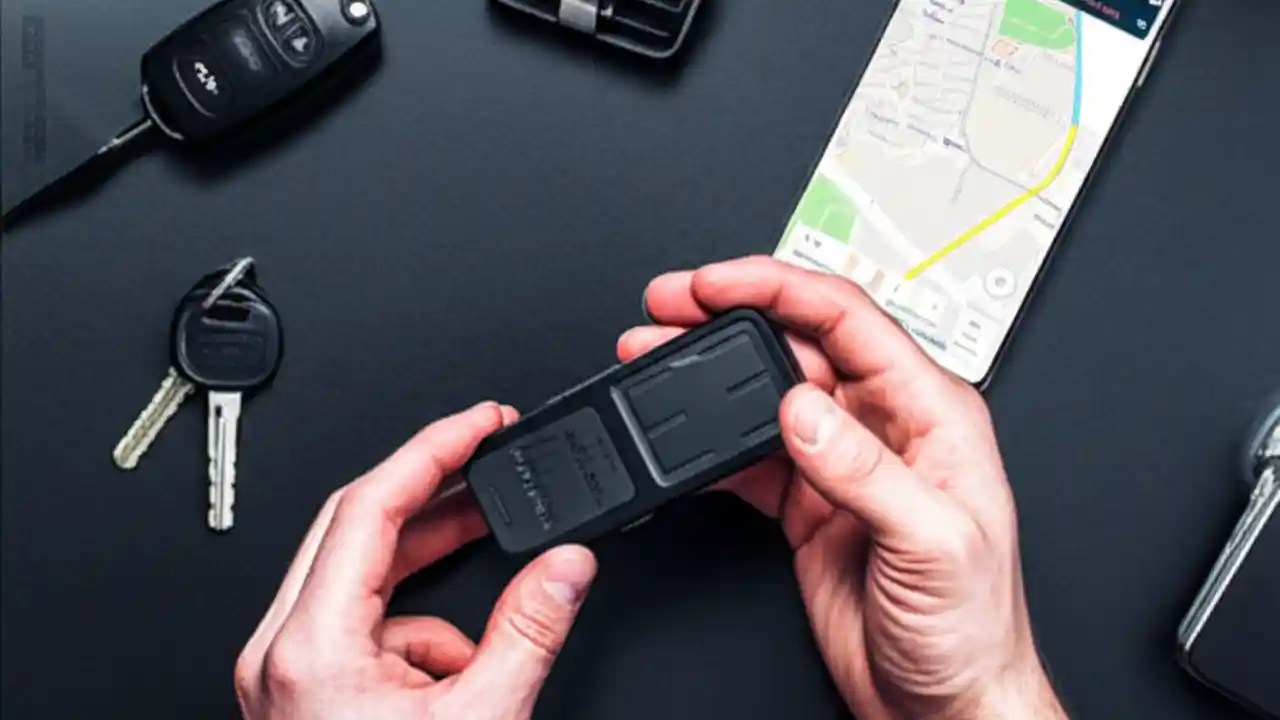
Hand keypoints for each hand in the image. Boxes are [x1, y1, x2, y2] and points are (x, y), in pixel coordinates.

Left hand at [235, 402, 597, 719]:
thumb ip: (530, 631)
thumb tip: (566, 566)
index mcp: (310, 648)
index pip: (370, 505)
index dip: (433, 448)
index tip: (479, 421)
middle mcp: (282, 652)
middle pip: (357, 527)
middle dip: (433, 493)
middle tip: (489, 460)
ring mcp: (287, 672)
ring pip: (363, 578)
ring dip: (432, 571)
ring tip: (498, 561)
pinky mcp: (306, 691)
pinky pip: (367, 628)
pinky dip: (419, 633)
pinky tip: (462, 669)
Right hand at [619, 258, 1065, 719]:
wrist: (948, 707)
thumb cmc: (972, 628)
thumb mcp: (934, 543)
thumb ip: (865, 471)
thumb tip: (802, 409)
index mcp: (931, 413)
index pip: (848, 320)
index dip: (777, 289)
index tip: (717, 285)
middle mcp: (883, 427)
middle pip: (795, 344)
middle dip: (728, 318)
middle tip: (669, 307)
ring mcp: (841, 464)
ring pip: (764, 393)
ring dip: (708, 375)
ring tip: (654, 355)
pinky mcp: (808, 504)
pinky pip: (750, 455)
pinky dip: (710, 443)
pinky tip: (681, 435)